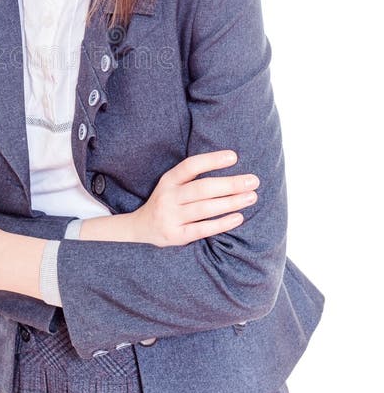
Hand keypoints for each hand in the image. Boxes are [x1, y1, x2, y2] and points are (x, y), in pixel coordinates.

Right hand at [128, 150, 258, 246]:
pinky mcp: (175, 235)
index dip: (211, 160)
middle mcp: (168, 197)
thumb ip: (193, 177)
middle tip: (253, 181)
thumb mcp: (172, 184)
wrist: (140, 228)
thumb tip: (229, 163)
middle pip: (202, 188)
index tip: (234, 157)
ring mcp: (170, 217)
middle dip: (230, 184)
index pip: (190, 166)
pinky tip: (238, 218)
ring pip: (204, 208)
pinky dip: (221, 224)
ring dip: (230, 202)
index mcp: (168, 180)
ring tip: (250, 197)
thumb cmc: (166, 202)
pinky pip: (202, 229)